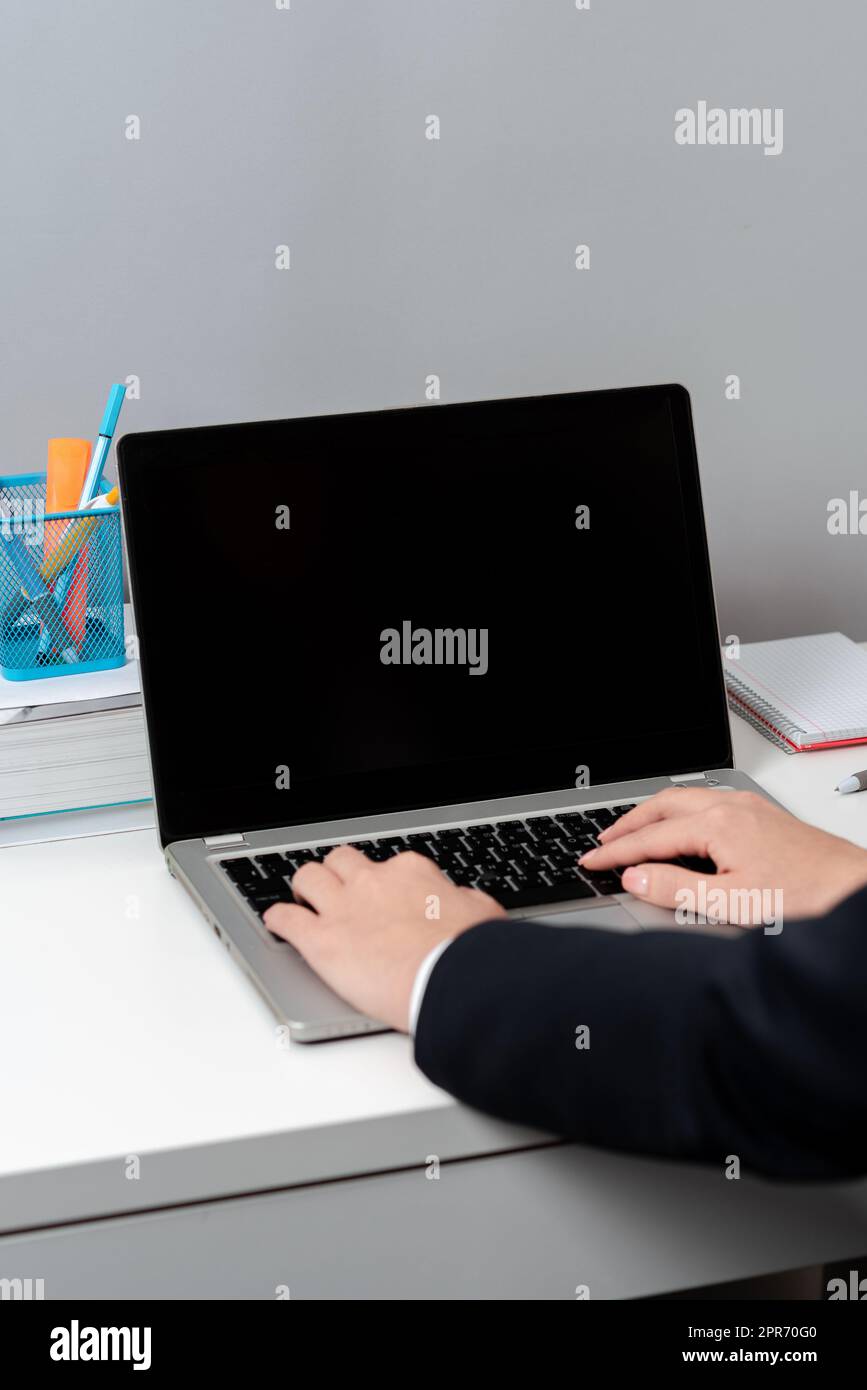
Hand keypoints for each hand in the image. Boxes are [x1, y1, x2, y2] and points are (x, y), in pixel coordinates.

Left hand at [264, 846, 505, 1030]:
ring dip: (304, 888)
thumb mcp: (481, 913)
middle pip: (340, 861)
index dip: (381, 882)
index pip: (387, 866)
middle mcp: (373, 882)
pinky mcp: (321, 941)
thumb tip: (463, 901)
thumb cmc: (471, 951)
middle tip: (337, 891)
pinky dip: (277, 919)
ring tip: (302, 901)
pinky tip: (276, 923)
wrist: (454, 978)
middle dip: (336, 874)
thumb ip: (465, 902)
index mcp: (410, 873)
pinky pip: (285, 919)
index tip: (382, 896)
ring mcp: (343, 908)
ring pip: (308, 877)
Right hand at [580, 787, 866, 923]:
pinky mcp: (762, 816)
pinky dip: (679, 814)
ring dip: (653, 815)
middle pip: (662, 806)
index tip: (591, 861)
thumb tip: (636, 878)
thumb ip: (676, 889)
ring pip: (684, 800)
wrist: (854, 891)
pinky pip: (706, 803)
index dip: (616, 852)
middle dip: (628, 823)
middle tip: (603, 842)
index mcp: (718, 824)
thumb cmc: (806, 897)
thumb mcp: (730, 903)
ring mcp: (748, 807)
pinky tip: (680, 828)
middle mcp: (731, 807)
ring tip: (632, 833)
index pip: (650, 837)